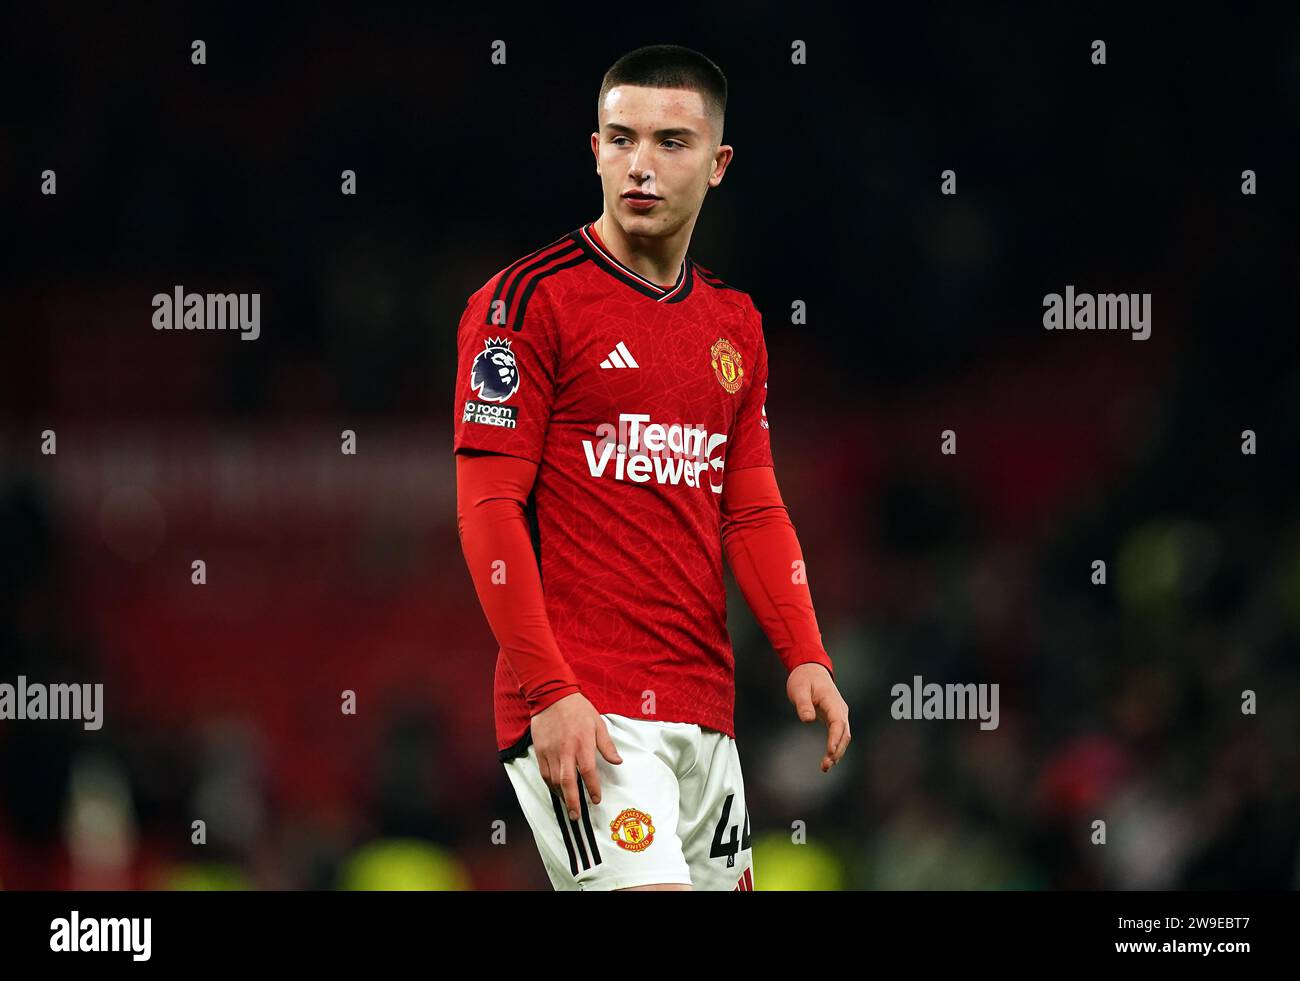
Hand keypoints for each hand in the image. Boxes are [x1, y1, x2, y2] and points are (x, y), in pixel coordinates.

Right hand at [530, 692, 622, 820]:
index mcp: (582, 743)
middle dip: (572, 801)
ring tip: (568, 805)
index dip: (593, 788)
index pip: (588, 771)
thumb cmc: (577, 709)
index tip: (596, 799)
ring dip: (561, 796)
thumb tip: (618, 762)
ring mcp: (550, 751)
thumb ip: (607, 745)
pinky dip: (550, 785)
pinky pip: (544, 773)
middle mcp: (565, 750)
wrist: (550, 695)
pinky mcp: (540, 751)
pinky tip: (556, 791)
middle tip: (577, 815)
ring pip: (554, 780)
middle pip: (567, 781)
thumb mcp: (598, 723)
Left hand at [787, 662, 850, 771]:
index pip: (837, 722)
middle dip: (837, 750)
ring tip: (825, 767)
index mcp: (832, 701)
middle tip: (826, 765)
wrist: (811, 670)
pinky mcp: (836, 718)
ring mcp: (840, 714)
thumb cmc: (804, 679)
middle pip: (844, 733)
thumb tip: (808, 720)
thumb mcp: (799, 689)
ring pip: (844, 736)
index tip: (829, 752)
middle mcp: (840, 709)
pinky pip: (839, 735)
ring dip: (837, 752)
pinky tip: (829, 759)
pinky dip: (836, 747)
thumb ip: (803, 704)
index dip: (835, 738)